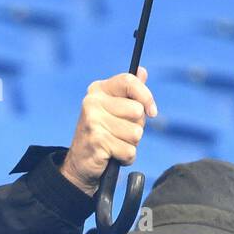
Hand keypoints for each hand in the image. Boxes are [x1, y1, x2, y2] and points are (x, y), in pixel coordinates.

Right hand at [60, 68, 156, 195]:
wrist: (81, 162)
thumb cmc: (104, 133)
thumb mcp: (115, 109)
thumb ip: (130, 91)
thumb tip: (142, 71)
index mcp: (99, 90)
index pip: (128, 81)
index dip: (146, 96)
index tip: (153, 112)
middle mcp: (92, 102)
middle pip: (137, 111)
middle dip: (136, 126)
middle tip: (121, 132)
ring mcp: (93, 121)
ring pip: (136, 133)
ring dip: (131, 144)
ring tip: (115, 143)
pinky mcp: (96, 141)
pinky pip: (129, 151)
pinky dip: (126, 157)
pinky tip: (112, 155)